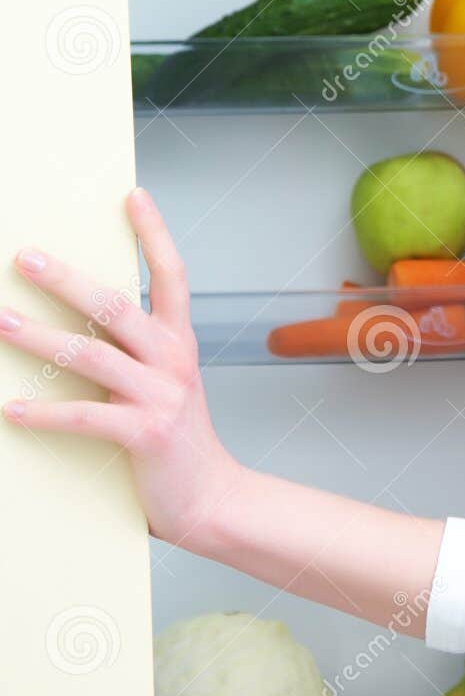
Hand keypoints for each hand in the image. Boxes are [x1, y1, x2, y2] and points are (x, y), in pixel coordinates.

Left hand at [0, 186, 242, 550]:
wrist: (213, 500)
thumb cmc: (177, 444)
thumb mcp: (165, 387)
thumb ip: (132, 358)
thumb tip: (75, 329)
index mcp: (180, 343)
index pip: (172, 275)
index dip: (154, 234)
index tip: (134, 195)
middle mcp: (173, 360)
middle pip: (115, 304)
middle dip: (64, 279)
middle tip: (23, 258)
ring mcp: (161, 395)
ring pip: (90, 353)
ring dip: (38, 336)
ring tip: (1, 322)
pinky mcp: (145, 432)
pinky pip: (85, 415)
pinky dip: (45, 411)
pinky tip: (12, 407)